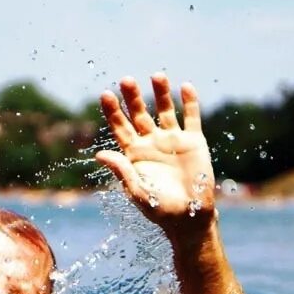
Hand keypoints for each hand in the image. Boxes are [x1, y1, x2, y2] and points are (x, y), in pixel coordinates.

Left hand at [97, 74, 215, 238]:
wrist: (190, 217)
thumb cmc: (160, 209)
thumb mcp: (138, 191)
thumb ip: (122, 171)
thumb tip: (99, 154)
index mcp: (134, 153)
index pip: (120, 127)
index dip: (112, 111)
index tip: (105, 94)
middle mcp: (151, 142)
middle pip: (139, 113)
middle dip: (133, 97)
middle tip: (126, 80)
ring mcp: (173, 140)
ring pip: (165, 110)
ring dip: (161, 93)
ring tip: (157, 75)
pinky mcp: (194, 142)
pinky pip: (191, 118)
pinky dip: (190, 102)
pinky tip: (185, 87)